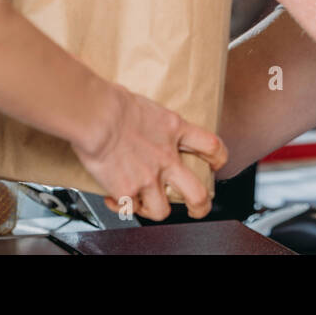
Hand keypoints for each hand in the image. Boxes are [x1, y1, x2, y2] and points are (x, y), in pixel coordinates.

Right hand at [75, 81, 228, 219]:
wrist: (97, 116)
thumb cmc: (112, 103)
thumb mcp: (145, 106)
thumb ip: (152, 122)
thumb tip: (142, 123)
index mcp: (173, 130)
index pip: (210, 145)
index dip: (218, 157)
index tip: (216, 163)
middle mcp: (166, 158)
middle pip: (198, 193)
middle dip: (200, 206)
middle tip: (196, 207)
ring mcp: (149, 178)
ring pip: (163, 211)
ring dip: (154, 209)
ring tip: (145, 204)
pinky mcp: (127, 191)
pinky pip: (128, 209)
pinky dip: (121, 206)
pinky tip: (114, 198)